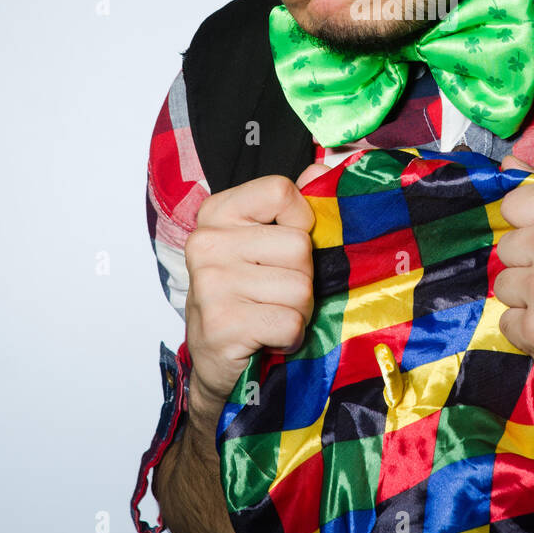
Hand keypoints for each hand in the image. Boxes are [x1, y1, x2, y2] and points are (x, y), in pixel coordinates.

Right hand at [183, 161, 334, 427]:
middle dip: (302, 277)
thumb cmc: (249, 299)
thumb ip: (296, 205)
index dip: (300, 223)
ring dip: (298, 311)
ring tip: (271, 317)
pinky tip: (268, 338)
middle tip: (275, 295)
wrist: (219, 366)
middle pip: (299, 246)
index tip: (281, 249)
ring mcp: (210, 283)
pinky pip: (290, 321)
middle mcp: (206, 242)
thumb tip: (327, 165)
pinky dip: (290, 336)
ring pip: (300, 287)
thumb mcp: (266, 245)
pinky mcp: (221, 324)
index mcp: (218, 212)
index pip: (282, 191)